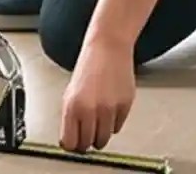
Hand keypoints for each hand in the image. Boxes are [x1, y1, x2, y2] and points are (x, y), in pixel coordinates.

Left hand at [59, 38, 135, 152]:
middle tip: (85, 136)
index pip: (71, 141)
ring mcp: (109, 110)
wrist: (107, 49)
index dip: (72, 145)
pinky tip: (108, 110)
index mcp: (72, 106)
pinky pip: (117, 127)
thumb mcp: (70, 92)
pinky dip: (112, 123)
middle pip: (88, 144)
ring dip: (100, 134)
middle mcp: (90, 110)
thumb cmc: (88, 67)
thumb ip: (71, 115)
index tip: (73, 144)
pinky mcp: (125, 107)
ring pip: (104, 139)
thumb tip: (71, 137)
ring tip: (96, 121)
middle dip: (86, 142)